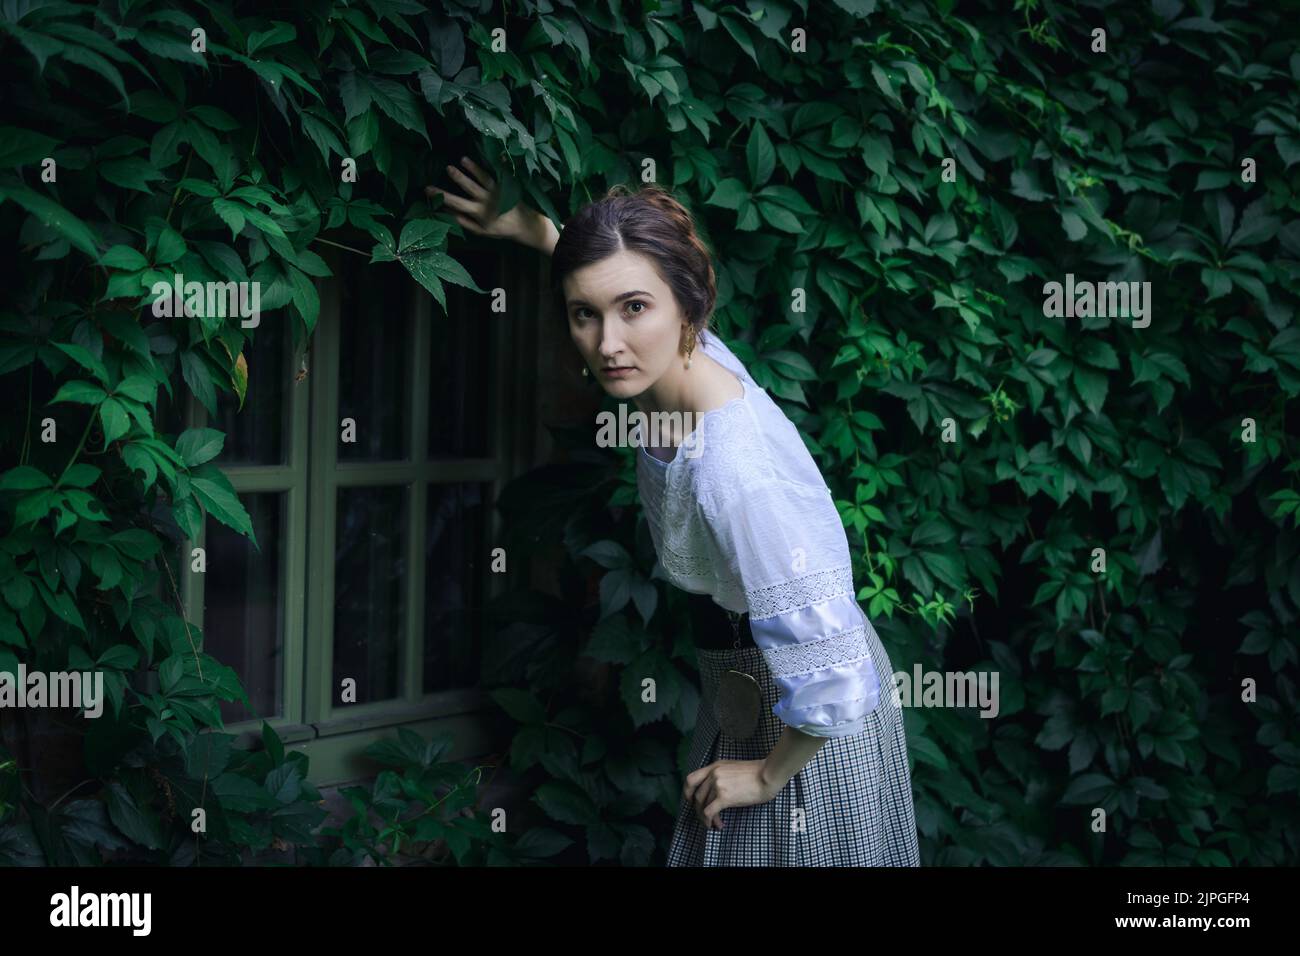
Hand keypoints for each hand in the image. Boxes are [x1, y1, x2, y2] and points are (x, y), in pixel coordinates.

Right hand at [425, 156, 545, 247]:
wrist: (524, 225)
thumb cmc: (499, 228)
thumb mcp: (481, 230)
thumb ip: (464, 222)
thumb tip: (447, 212)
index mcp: (479, 212)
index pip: (457, 203)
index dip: (442, 196)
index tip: (427, 188)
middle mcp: (487, 201)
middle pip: (470, 188)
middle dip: (458, 178)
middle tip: (447, 168)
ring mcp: (498, 192)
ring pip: (484, 179)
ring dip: (474, 169)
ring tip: (463, 160)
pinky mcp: (507, 186)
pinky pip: (502, 174)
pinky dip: (501, 164)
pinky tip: (500, 154)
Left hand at [683, 759, 780, 830]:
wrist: (768, 775)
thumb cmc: (757, 773)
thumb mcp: (734, 768)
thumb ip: (722, 775)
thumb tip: (716, 792)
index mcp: (715, 766)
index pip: (691, 779)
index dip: (687, 793)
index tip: (691, 802)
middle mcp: (713, 774)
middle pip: (696, 796)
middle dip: (699, 810)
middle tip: (707, 818)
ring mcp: (717, 785)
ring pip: (703, 806)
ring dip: (707, 818)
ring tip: (716, 824)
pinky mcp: (724, 797)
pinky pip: (709, 812)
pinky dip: (710, 821)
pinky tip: (718, 825)